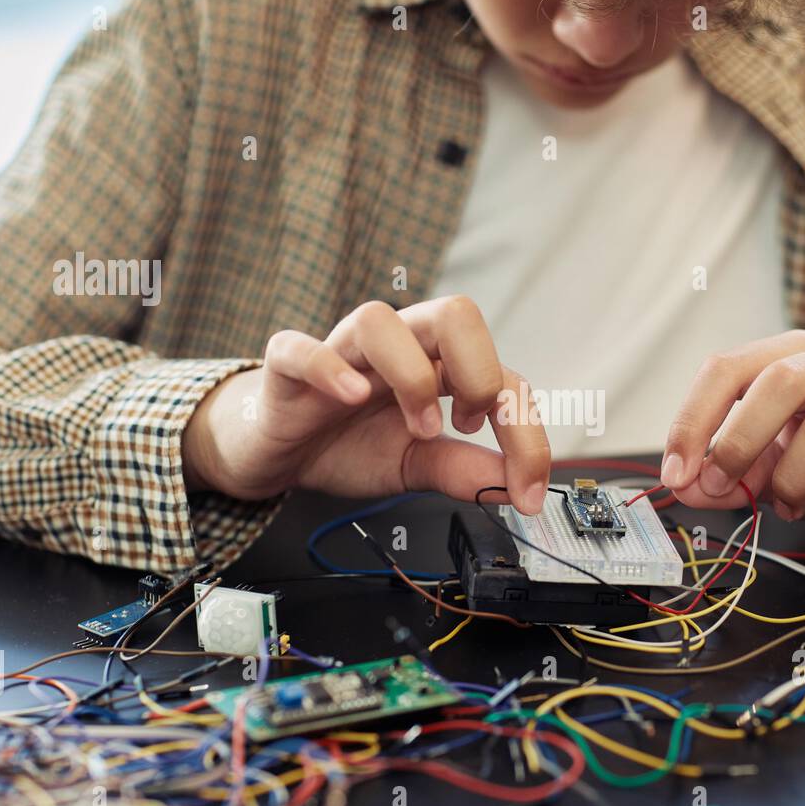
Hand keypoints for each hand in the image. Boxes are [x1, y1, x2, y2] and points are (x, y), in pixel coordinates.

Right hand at [182, 296, 550, 513]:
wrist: (277, 456)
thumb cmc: (346, 445)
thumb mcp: (415, 466)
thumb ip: (462, 471)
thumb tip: (515, 490)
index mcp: (436, 366)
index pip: (502, 377)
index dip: (524, 433)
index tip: (527, 490)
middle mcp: (397, 347)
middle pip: (455, 315)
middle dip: (479, 371)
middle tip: (467, 425)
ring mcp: (341, 351)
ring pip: (381, 320)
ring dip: (411, 375)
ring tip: (419, 428)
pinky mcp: (287, 366)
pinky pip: (301, 348)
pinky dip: (329, 369)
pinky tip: (351, 397)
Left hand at [659, 330, 804, 539]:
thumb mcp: (769, 468)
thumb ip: (725, 477)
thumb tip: (683, 487)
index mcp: (793, 357)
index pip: (729, 367)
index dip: (694, 419)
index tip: (677, 471)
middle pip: (781, 379)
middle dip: (740, 440)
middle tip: (722, 486)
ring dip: (793, 476)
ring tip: (785, 506)